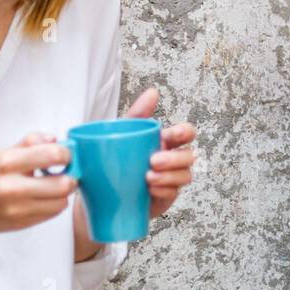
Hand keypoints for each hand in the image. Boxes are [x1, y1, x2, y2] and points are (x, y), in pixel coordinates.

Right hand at [0, 132, 76, 234]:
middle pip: (64, 184)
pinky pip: (52, 214)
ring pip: (62, 202)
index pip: (52, 155)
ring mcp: (18, 209)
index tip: (65, 156)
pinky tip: (44, 198)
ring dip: (63, 193)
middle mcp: (13, 187)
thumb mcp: (4, 153)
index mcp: (8, 162)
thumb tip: (56, 139)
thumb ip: (31, 142)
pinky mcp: (21, 223)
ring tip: (54, 187)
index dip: (67, 155)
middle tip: (66, 173)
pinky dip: (54, 205)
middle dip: (70, 177)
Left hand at [124, 87, 197, 217]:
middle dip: (175, 159)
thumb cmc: (115, 160)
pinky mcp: (164, 197)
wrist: (101, 192)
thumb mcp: (123, 134)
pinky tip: (150, 190)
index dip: (185, 132)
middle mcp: (171, 160)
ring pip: (185, 176)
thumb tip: (153, 92)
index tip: (174, 133)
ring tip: (148, 178)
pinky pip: (173, 193)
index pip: (185, 134)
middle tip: (154, 161)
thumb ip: (139, 113)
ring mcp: (169, 179)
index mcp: (164, 142)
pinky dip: (163, 190)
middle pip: (189, 156)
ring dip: (169, 176)